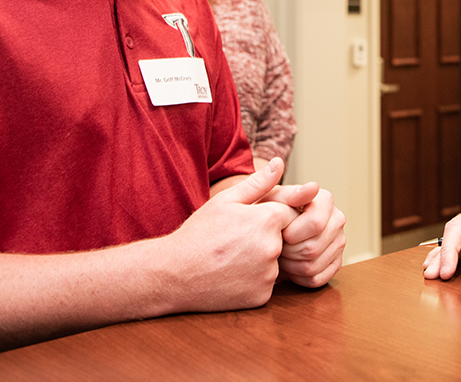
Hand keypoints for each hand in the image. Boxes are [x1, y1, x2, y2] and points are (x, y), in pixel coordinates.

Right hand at [164, 158, 300, 311]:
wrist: (173, 274)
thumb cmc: (198, 233)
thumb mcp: (225, 201)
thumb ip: (258, 182)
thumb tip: (279, 163)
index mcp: (268, 220)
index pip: (287, 213)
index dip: (267, 217)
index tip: (246, 223)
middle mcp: (273, 248)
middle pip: (283, 239)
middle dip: (265, 239)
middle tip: (235, 242)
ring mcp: (268, 275)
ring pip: (275, 263)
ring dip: (260, 261)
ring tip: (231, 259)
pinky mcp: (261, 297)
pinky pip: (265, 284)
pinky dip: (253, 281)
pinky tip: (231, 276)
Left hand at [256, 158, 345, 287]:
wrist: (264, 232)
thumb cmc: (263, 213)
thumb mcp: (268, 198)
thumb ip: (289, 190)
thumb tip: (312, 185)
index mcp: (325, 200)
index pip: (315, 223)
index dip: (292, 233)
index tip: (278, 232)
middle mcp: (337, 220)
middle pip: (313, 247)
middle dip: (288, 250)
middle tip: (275, 245)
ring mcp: (339, 243)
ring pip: (314, 266)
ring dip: (290, 265)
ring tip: (280, 255)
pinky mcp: (335, 263)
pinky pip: (317, 279)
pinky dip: (298, 278)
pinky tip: (289, 267)